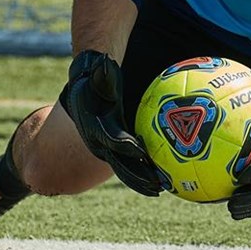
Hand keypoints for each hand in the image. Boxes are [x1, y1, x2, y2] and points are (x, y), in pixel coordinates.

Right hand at [58, 50, 162, 195]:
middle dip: (136, 175)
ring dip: (142, 180)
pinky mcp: (117, 151)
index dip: (123, 146)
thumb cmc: (95, 81)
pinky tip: (165, 178)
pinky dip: (145, 172)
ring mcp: (108, 150)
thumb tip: (105, 61)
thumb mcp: (96, 76)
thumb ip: (101, 73)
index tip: (139, 151)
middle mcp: (101, 143)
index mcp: (97, 127)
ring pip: (125, 169)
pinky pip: (131, 164)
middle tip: (155, 184)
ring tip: (163, 188)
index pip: (111, 139)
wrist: (85, 93)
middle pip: (119, 162)